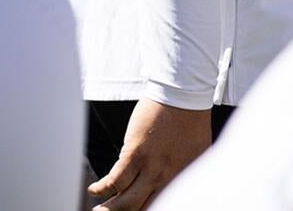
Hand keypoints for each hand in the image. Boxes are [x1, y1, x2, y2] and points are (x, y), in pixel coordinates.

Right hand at [89, 98, 211, 210]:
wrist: (183, 93)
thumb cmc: (191, 117)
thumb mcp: (197, 152)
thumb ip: (183, 171)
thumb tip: (175, 183)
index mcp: (185, 178)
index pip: (167, 205)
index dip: (151, 209)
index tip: (139, 210)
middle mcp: (168, 178)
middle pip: (144, 209)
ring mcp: (151, 168)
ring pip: (126, 203)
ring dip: (109, 210)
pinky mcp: (135, 154)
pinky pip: (114, 181)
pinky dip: (102, 189)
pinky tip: (95, 189)